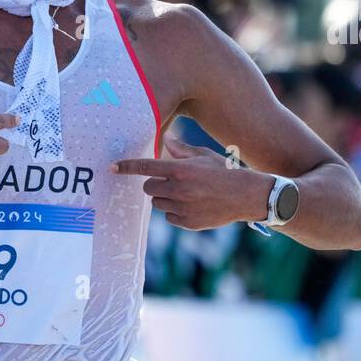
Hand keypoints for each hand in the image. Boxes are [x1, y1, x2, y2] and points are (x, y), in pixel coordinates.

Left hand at [112, 132, 273, 229]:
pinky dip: (176, 212)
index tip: (112, 168)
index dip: (126, 167)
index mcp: (181, 169)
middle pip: (148, 188)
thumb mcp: (204, 155)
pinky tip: (193, 206)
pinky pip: (170, 217)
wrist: (248, 196)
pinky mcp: (187, 223)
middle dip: (155, 184)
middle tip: (171, 182)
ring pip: (158, 203)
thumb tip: (166, 138)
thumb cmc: (225, 171)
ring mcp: (182, 208)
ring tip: (188, 194)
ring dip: (165, 198)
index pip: (146, 167)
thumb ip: (181, 150)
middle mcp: (179, 189)